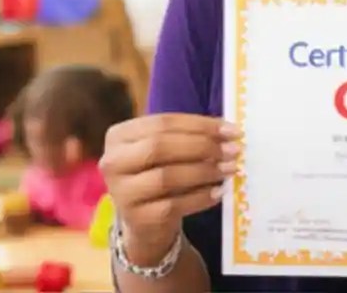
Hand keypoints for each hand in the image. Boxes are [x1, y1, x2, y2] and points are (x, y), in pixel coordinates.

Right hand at [99, 114, 241, 261]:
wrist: (144, 223)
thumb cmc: (158, 175)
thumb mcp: (166, 151)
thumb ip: (189, 137)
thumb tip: (229, 132)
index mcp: (119, 136)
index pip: (162, 122)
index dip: (200, 124)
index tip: (232, 130)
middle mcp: (112, 162)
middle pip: (160, 146)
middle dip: (202, 146)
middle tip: (233, 150)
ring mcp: (122, 192)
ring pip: (167, 176)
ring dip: (204, 171)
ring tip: (230, 169)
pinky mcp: (137, 218)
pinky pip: (173, 205)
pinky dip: (200, 197)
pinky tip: (219, 191)